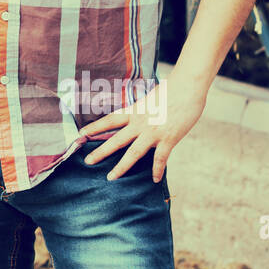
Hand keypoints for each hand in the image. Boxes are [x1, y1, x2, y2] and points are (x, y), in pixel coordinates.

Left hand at [78, 74, 207, 182]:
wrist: (187, 89)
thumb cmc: (170, 92)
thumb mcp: (149, 100)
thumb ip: (141, 112)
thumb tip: (136, 120)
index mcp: (134, 111)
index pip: (109, 120)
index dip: (95, 127)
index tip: (81, 134)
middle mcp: (140, 123)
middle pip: (116, 140)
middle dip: (101, 152)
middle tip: (87, 161)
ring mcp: (153, 132)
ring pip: (133, 153)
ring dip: (121, 167)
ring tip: (111, 177)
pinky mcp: (168, 139)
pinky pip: (160, 159)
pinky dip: (157, 170)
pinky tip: (154, 179)